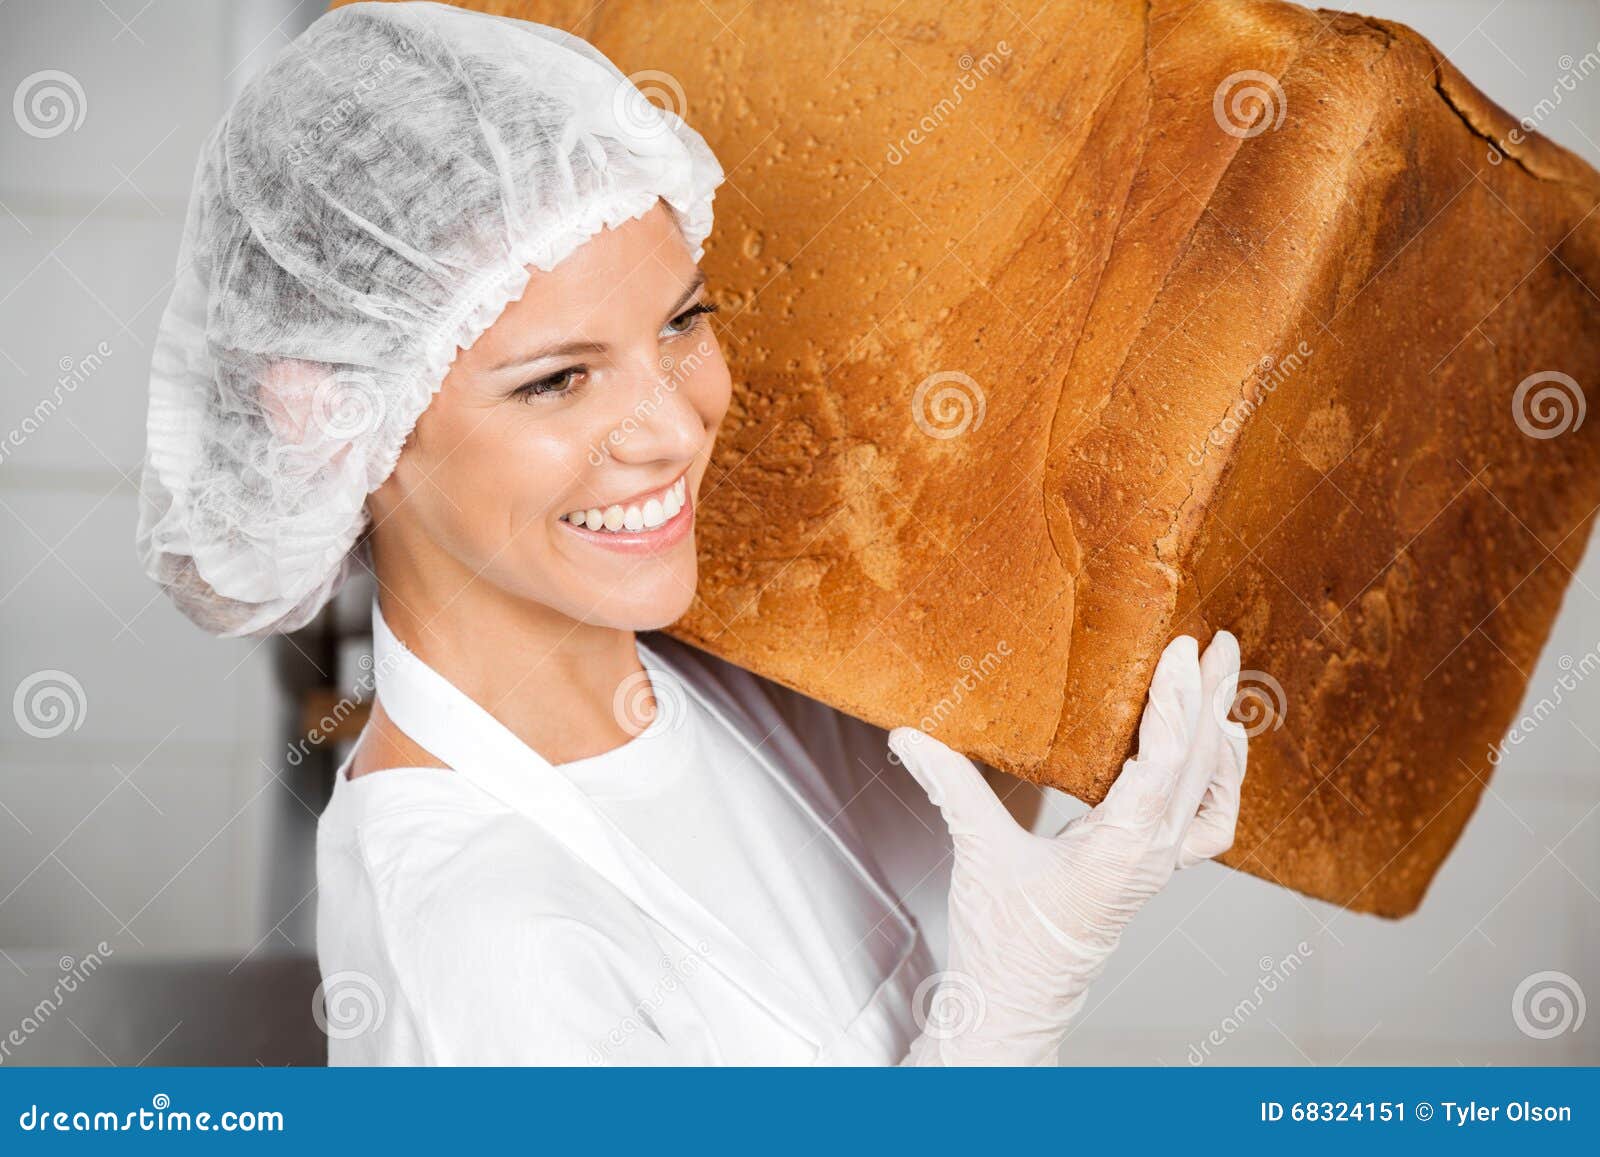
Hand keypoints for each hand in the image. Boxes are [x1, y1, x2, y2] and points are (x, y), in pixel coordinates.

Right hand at [891, 631, 1247, 1065]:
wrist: (1017, 1001)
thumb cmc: (1005, 942)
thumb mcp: (978, 854)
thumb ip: (950, 785)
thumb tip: (908, 734)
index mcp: (1122, 847)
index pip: (1165, 760)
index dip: (1176, 702)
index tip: (1181, 651)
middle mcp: (1154, 854)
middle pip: (1202, 764)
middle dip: (1212, 699)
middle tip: (1219, 642)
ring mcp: (1160, 865)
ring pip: (1211, 791)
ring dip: (1220, 734)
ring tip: (1223, 684)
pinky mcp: (1151, 871)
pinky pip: (1206, 824)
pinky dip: (1216, 782)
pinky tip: (1212, 753)